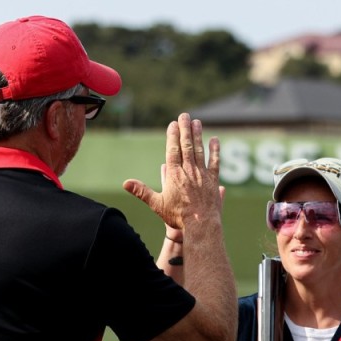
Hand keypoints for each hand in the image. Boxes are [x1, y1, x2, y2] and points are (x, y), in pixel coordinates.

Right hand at [122, 113, 220, 229]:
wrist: (201, 225)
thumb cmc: (178, 216)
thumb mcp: (157, 204)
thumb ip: (142, 191)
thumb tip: (125, 183)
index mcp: (174, 175)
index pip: (173, 150)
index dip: (173, 136)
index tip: (173, 124)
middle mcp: (189, 171)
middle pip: (186, 146)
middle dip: (185, 129)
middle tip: (185, 115)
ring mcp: (202, 175)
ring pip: (199, 150)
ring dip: (198, 135)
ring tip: (197, 122)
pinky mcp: (213, 181)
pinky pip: (215, 162)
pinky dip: (215, 150)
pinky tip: (215, 140)